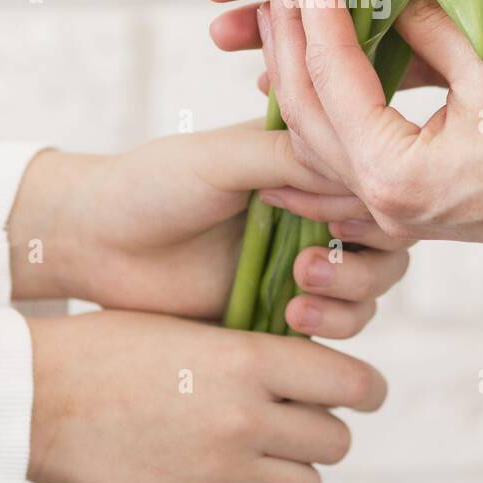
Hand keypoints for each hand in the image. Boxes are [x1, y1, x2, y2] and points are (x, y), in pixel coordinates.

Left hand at [7, 125, 409, 339]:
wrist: (95, 244)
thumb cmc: (151, 185)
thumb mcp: (221, 158)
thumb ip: (290, 157)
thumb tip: (360, 172)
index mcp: (305, 162)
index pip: (374, 181)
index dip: (369, 203)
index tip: (332, 217)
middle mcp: (315, 210)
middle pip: (387, 240)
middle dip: (366, 260)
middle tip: (311, 266)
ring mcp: (302, 261)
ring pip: (371, 286)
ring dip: (351, 295)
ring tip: (299, 298)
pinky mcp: (283, 309)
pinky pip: (337, 325)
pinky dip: (331, 325)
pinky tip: (289, 319)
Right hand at [27, 309, 385, 482]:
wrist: (39, 394)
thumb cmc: (113, 348)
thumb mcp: (194, 327)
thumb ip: (255, 352)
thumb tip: (313, 373)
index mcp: (250, 357)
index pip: (353, 383)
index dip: (365, 391)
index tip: (360, 394)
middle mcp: (248, 414)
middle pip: (336, 439)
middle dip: (320, 432)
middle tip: (290, 424)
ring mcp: (223, 467)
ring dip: (293, 474)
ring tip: (260, 459)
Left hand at [255, 0, 482, 251]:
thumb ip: (429, 23)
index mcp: (394, 171)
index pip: (330, 69)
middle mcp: (382, 202)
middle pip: (304, 109)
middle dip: (288, 33)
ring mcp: (395, 213)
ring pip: (314, 141)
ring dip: (293, 76)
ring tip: (281, 15)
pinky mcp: (414, 208)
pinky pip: (339, 167)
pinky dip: (314, 124)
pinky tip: (292, 101)